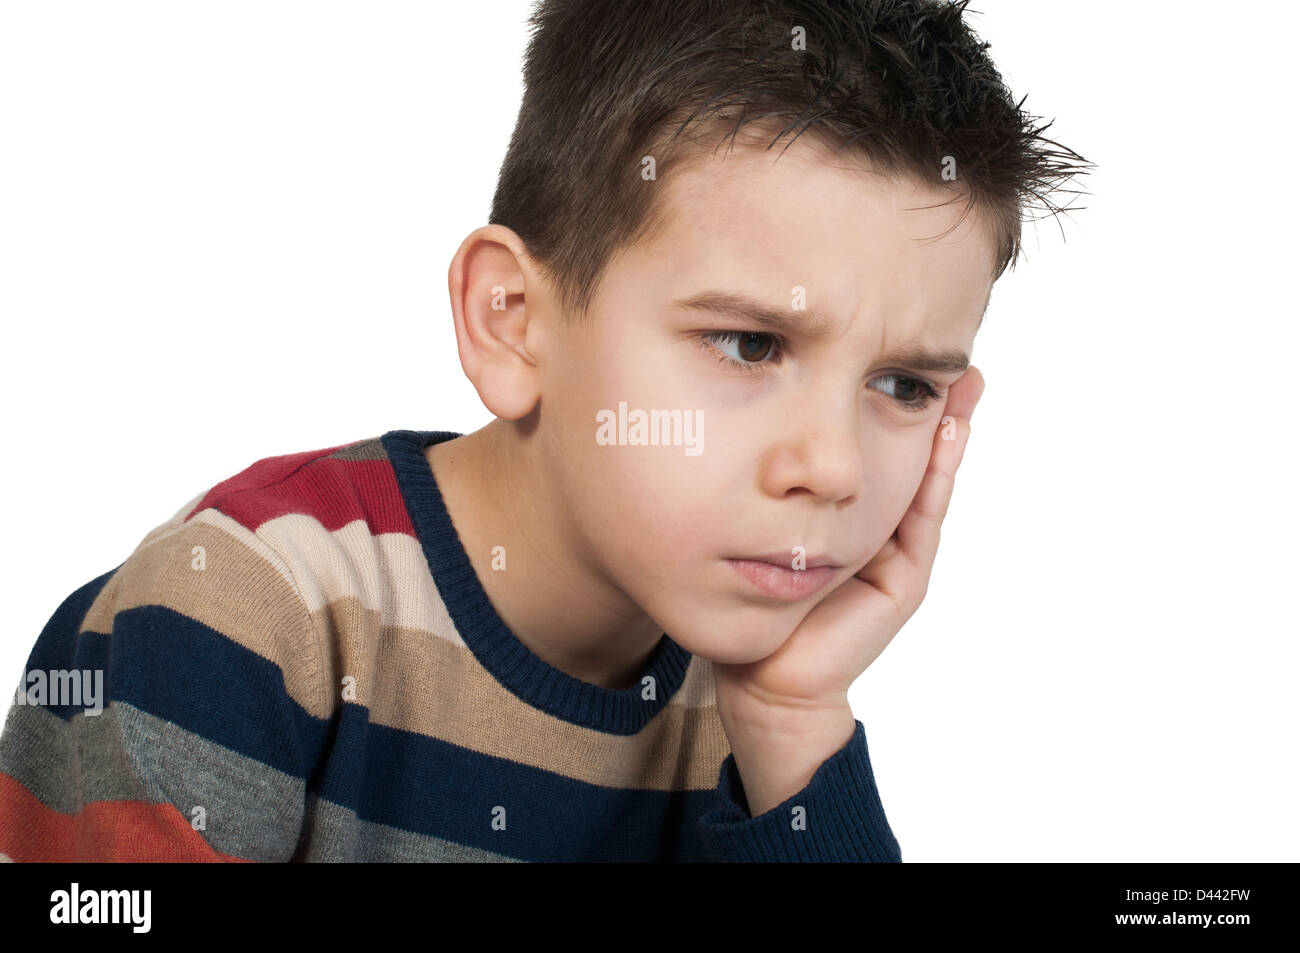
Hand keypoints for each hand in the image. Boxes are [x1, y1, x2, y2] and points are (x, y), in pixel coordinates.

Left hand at [710, 366, 984, 813]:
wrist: (760, 674)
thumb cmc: (748, 597)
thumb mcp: (754, 522)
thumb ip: (769, 483)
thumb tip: (757, 422)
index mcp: (842, 512)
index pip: (868, 442)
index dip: (882, 396)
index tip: (889, 345)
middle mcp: (875, 527)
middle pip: (907, 454)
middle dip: (927, 402)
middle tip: (948, 350)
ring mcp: (894, 552)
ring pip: (925, 478)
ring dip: (948, 429)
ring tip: (962, 379)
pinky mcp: (902, 580)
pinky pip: (922, 520)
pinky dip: (936, 475)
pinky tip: (946, 432)